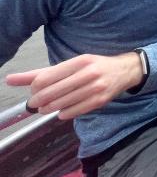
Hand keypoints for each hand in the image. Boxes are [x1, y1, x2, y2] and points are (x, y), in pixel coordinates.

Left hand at [5, 53, 143, 119]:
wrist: (125, 71)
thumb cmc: (94, 67)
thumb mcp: (70, 64)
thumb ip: (41, 73)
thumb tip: (10, 79)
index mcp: (79, 61)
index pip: (46, 77)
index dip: (34, 88)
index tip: (34, 91)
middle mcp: (88, 73)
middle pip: (51, 92)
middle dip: (38, 101)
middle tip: (36, 103)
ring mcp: (96, 88)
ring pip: (61, 104)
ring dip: (48, 108)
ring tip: (46, 108)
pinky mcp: (100, 101)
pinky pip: (73, 112)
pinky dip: (63, 114)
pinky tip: (61, 111)